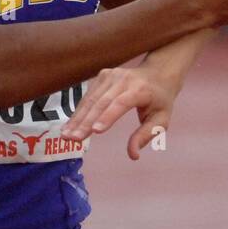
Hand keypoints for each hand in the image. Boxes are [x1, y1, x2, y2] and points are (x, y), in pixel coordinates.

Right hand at [60, 63, 176, 157]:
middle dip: (85, 122)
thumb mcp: (161, 120)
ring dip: (77, 118)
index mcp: (140, 90)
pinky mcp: (102, 76)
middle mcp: (124, 79)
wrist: (158, 73)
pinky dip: (79, 112)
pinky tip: (70, 126)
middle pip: (101, 102)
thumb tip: (133, 155)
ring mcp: (111, 75)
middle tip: (72, 139)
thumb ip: (146, 136)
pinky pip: (89, 96)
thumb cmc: (160, 101)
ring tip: (66, 136)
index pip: (121, 103)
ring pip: (91, 99)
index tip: (95, 131)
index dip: (108, 116)